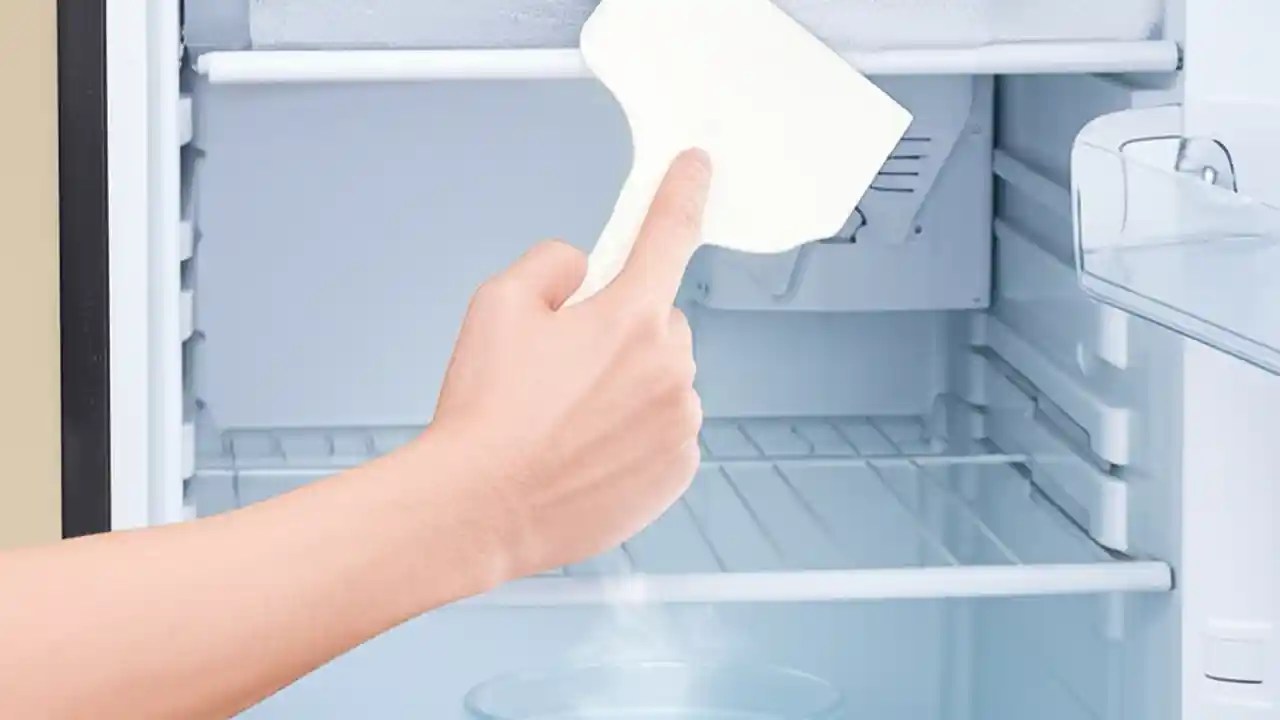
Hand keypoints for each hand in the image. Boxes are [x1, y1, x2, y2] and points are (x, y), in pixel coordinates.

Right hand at [428, 149, 711, 581]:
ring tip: (567, 422)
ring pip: (666, 381)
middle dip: (623, 331)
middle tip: (562, 369)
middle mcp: (670, 368)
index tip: (698, 165)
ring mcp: (679, 425)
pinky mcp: (676, 473)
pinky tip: (586, 453)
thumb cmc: (484, 410)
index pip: (669, 233)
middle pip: (660, 323)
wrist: (477, 509)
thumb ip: (552, 264)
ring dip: (632, 387)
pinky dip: (637, 435)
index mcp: (630, 317)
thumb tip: (583, 269)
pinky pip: (667, 433)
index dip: (684, 191)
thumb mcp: (497, 304)